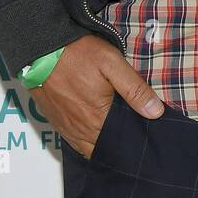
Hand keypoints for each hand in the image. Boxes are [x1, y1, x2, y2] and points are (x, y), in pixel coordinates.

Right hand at [32, 33, 163, 158]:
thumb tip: (156, 112)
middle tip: (135, 136)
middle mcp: (81, 129)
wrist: (41, 49)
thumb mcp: (112, 64)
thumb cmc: (79, 54)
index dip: (135, 140)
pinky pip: (75, 142)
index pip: (122, 141)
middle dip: (120, 145)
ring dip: (103, 146)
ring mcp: (67, 127)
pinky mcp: (56, 122)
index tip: (146, 136)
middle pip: (106, 148)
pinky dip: (87, 142)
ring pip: (89, 148)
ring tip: (118, 137)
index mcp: (98, 117)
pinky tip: (97, 134)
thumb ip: (134, 89)